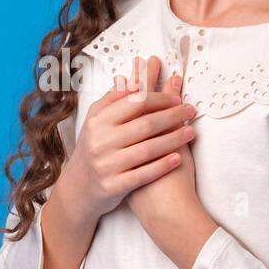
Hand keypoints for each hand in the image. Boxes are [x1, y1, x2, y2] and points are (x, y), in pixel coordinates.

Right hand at [54, 54, 197, 221]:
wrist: (77, 188)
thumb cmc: (93, 148)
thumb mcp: (95, 121)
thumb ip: (113, 100)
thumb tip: (133, 80)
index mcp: (98, 120)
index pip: (135, 102)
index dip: (159, 98)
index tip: (177, 98)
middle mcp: (100, 141)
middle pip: (145, 124)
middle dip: (172, 116)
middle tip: (190, 111)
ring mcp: (106, 164)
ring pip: (147, 149)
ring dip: (173, 139)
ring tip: (191, 132)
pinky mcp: (112, 186)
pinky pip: (142, 175)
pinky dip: (162, 166)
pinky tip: (178, 159)